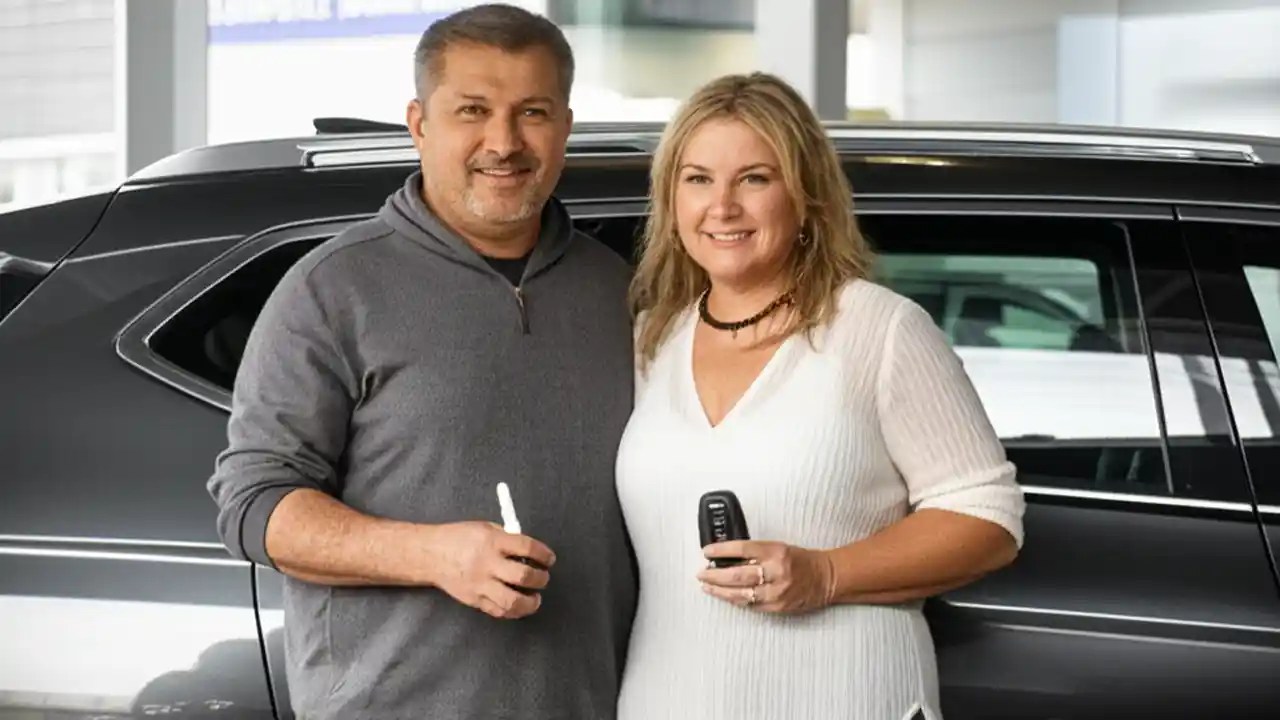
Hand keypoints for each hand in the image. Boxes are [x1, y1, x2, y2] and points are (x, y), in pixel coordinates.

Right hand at [421, 521, 555, 619]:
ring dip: (531, 602)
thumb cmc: (459, 538)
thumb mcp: (485, 528)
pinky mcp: (474, 600)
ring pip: (512, 601)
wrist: (430, 555)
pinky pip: (499, 611)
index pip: (527, 548)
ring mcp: (480, 585)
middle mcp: (487, 564)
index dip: (544, 554)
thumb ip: (508, 538)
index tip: (549, 559)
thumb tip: (530, 552)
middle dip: (540, 579)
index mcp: (492, 541)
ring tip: (535, 597)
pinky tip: (519, 604)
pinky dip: (513, 610)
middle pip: (523, 576)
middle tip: (543, 577)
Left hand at [697, 540, 834, 614]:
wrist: (826, 578)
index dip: (721, 551)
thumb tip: (726, 557)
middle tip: (701, 574)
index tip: (706, 551)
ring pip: (741, 594)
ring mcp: (777, 592)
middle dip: (714, 575)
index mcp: (776, 551)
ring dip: (720, 591)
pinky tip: (725, 596)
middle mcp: (776, 572)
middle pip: (737, 574)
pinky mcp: (778, 607)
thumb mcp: (778, 547)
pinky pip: (751, 605)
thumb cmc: (800, 560)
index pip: (742, 549)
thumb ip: (755, 552)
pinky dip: (735, 600)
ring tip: (707, 587)